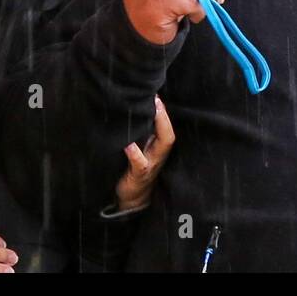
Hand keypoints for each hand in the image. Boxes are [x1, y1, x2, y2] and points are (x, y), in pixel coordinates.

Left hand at [114, 95, 174, 212]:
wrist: (132, 199)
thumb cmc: (135, 170)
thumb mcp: (141, 151)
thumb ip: (142, 135)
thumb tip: (136, 112)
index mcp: (159, 148)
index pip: (167, 128)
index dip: (164, 112)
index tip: (157, 95)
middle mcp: (159, 155)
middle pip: (168, 135)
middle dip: (163, 117)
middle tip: (156, 100)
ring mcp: (151, 165)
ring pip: (161, 146)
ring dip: (157, 129)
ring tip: (148, 113)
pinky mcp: (139, 175)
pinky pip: (140, 163)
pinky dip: (135, 153)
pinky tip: (128, 144)